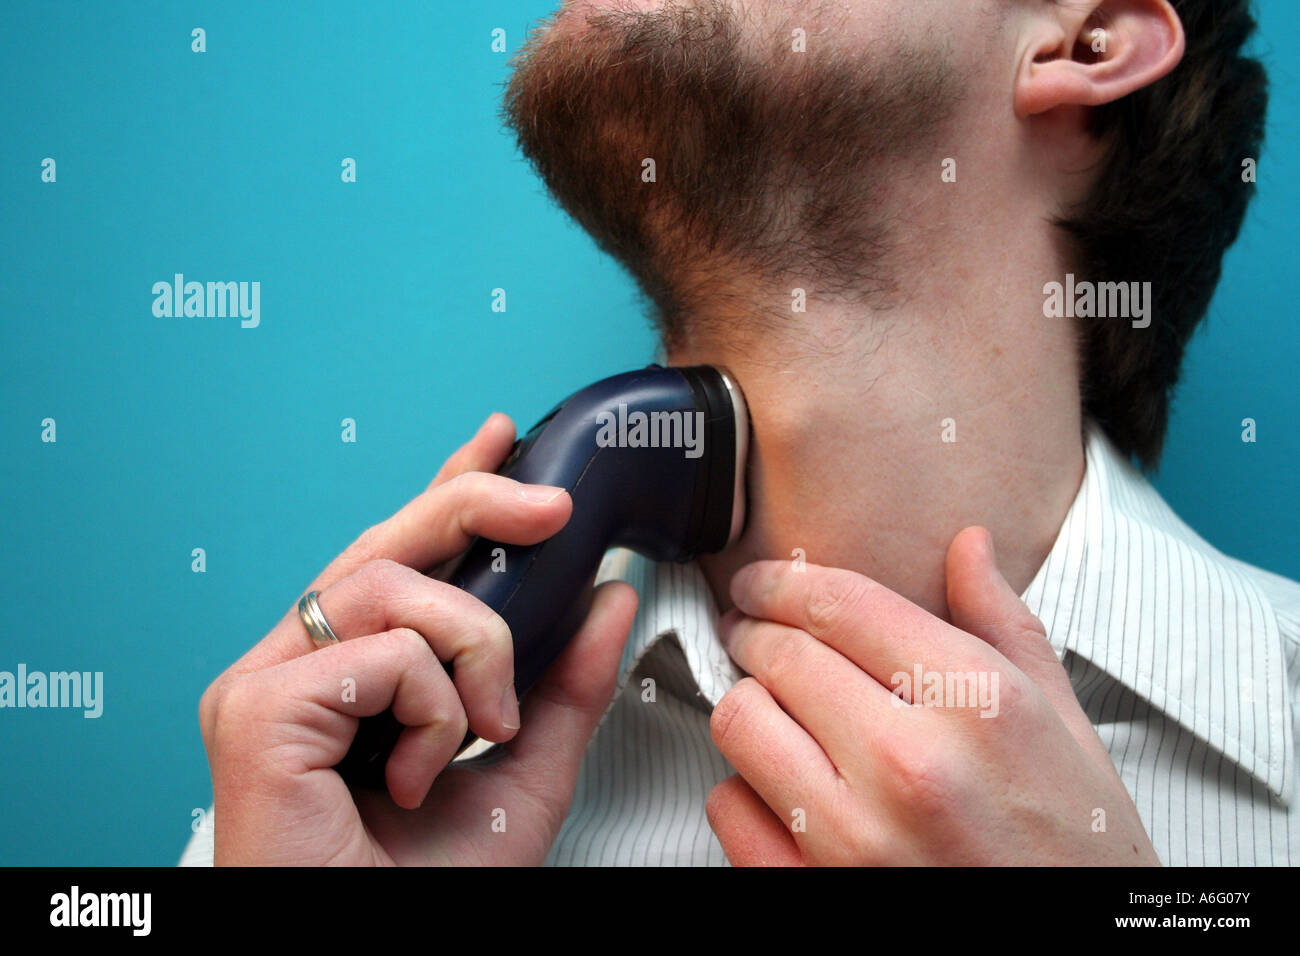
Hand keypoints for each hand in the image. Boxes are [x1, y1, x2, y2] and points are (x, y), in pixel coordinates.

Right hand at [199, 413, 637, 864]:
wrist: (380, 955)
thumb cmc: (426, 889)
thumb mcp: (524, 769)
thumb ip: (565, 684)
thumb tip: (610, 598)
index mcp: (350, 671)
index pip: (400, 555)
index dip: (449, 490)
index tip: (501, 439)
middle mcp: (298, 666)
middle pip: (387, 543)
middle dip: (475, 502)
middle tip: (553, 506)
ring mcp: (265, 684)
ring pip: (391, 586)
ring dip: (475, 648)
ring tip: (483, 727)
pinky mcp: (255, 713)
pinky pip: (382, 652)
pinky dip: (435, 708)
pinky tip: (422, 772)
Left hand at [705, 526, 1158, 865]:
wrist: (1075, 951)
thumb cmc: (1076, 850)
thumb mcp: (1065, 726)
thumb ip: (1005, 626)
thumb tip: (968, 545)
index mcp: (978, 705)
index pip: (840, 603)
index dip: (783, 580)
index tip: (762, 583)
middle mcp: (911, 765)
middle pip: (779, 654)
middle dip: (756, 634)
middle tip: (756, 636)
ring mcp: (856, 837)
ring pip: (739, 722)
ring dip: (750, 707)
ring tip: (779, 712)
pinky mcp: (811, 890)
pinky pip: (728, 808)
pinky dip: (746, 790)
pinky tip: (786, 791)